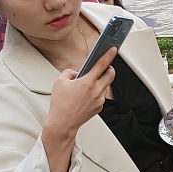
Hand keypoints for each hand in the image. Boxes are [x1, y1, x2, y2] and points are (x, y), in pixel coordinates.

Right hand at [42, 47, 115, 171]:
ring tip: (87, 83)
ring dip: (99, 81)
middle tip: (103, 66)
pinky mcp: (99, 107)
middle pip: (110, 74)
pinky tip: (85, 94)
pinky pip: (101, 95)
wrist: (62, 124)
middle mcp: (96, 91)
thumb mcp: (59, 82)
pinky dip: (96, 92)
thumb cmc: (60, 104)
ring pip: (105, 85)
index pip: (102, 64)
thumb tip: (76, 72)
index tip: (113, 48)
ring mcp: (99, 100)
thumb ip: (69, 72)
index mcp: (87, 82)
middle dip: (108, 68)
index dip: (109, 54)